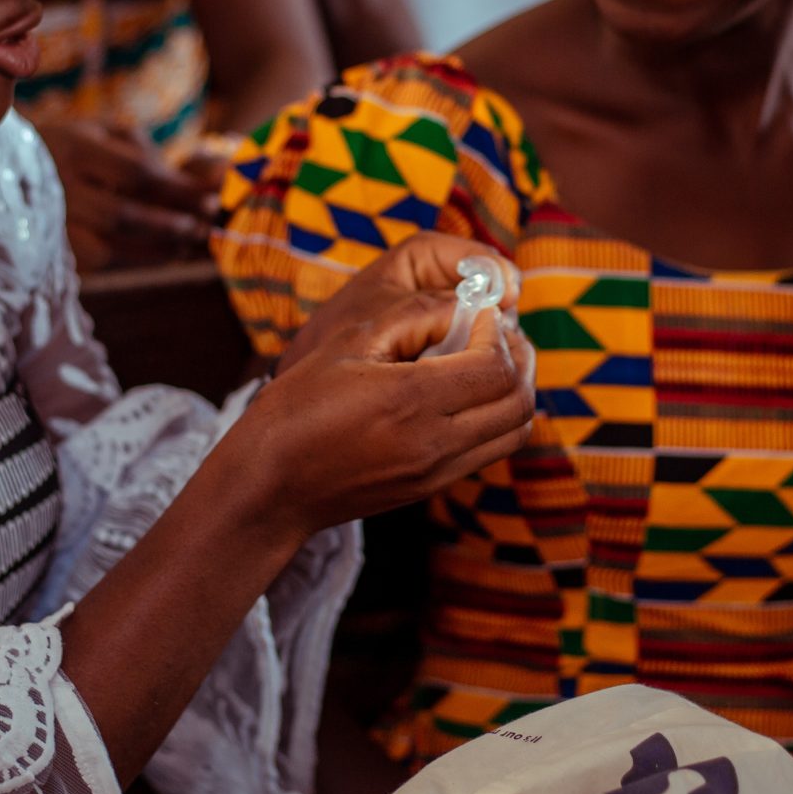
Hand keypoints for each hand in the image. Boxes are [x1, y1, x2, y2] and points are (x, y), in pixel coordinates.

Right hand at [41, 119, 218, 272]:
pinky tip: (160, 252)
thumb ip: (145, 151)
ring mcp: (49, 222)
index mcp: (76, 147)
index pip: (137, 173)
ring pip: (111, 247)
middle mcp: (58, 186)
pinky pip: (98, 262)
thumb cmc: (67, 146)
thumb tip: (195, 181)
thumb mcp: (101, 132)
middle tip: (204, 227)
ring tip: (189, 242)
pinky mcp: (46, 250)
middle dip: (171, 225)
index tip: (211, 198)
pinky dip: (134, 259)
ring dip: (158, 249)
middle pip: (125, 215)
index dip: (179, 190)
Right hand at [224, 255, 535, 543]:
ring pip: (515, 432)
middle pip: (519, 402)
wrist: (271, 485)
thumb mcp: (348, 342)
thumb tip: (462, 306)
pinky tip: (470, 394)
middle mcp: (433, 443)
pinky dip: (499, 418)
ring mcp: (436, 472)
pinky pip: (491, 451)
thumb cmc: (298, 406)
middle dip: (521, 359)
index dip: (498, 333)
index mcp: (409, 400)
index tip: (480, 314)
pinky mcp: (432, 487)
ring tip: (493, 361)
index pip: (495, 367)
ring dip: (516, 391)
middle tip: (500, 333)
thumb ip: (411, 316)